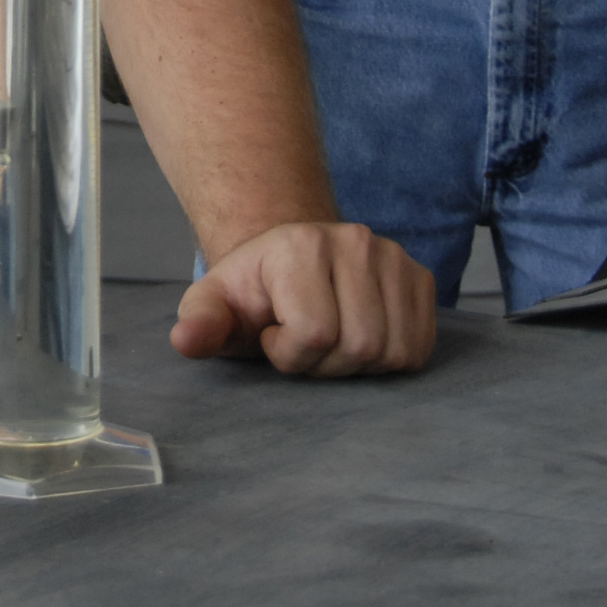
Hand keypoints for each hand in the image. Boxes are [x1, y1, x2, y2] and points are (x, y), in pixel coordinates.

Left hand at [169, 220, 436, 375]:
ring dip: (358, 366)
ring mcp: (393, 256)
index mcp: (300, 244)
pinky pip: (418, 348)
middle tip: (303, 343)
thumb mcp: (214, 305)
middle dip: (325, 365)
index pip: (314, 333)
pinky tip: (358, 339)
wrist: (289, 266)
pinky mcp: (419, 277)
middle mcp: (354, 240)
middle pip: (360, 346)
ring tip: (330, 340)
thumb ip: (200, 323)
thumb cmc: (252, 295)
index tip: (272, 335)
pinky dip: (389, 361)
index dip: (288, 355)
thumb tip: (187, 340)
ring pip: (392, 352)